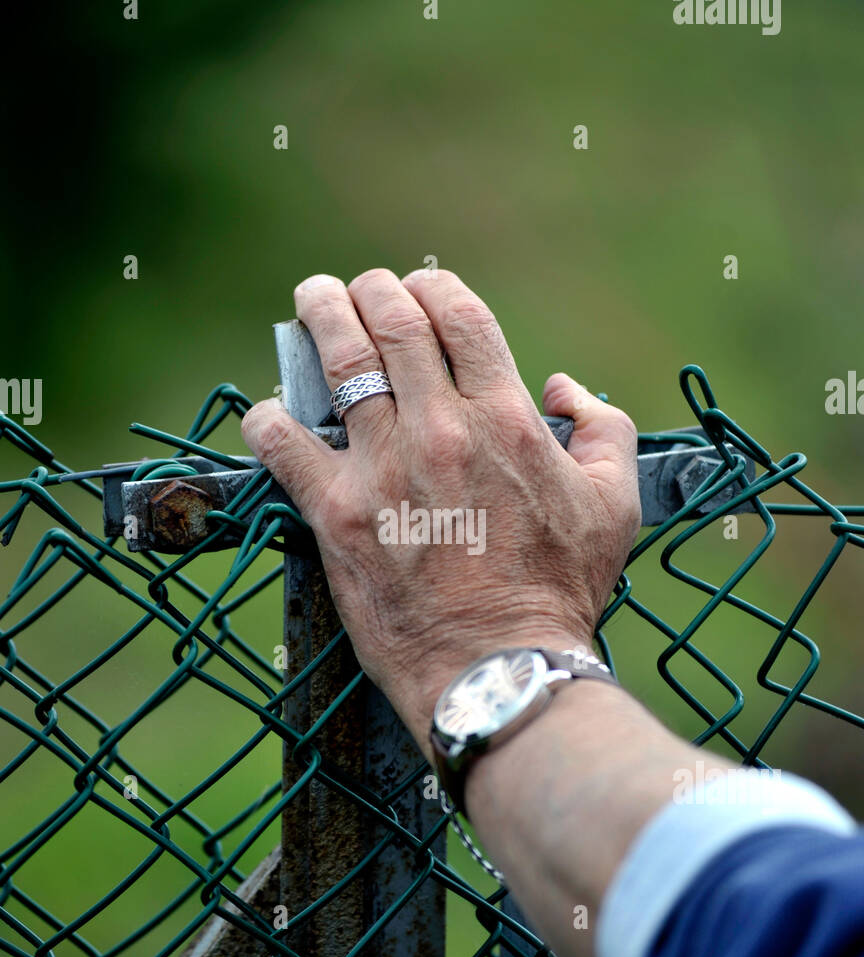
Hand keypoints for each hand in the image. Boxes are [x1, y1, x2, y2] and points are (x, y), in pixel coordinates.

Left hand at [241, 269, 640, 748]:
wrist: (502, 669)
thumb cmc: (559, 591)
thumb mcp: (615, 504)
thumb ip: (604, 429)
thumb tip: (561, 388)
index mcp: (507, 417)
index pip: (459, 316)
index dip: (433, 287)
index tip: (419, 288)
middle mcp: (441, 429)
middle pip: (393, 322)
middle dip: (371, 290)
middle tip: (356, 289)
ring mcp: (385, 468)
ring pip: (339, 362)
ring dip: (320, 317)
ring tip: (311, 302)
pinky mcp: (337, 514)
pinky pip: (284, 445)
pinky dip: (270, 419)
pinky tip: (270, 413)